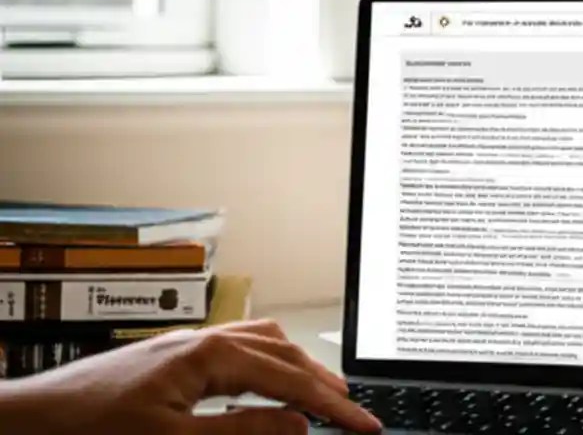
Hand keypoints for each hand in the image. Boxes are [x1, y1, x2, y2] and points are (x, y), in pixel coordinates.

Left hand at [0, 319, 379, 434]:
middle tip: (354, 413)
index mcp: (209, 356)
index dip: (333, 406)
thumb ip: (242, 433)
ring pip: (261, 343)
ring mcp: (184, 346)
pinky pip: (234, 348)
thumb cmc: (89, 431)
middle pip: (283, 353)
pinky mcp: (168, 359)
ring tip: (321, 392)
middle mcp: (201, 341)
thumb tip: (297, 426)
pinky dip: (265, 363)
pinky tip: (262, 384)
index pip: (290, 381)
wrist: (29, 422)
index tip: (365, 425)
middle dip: (324, 382)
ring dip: (296, 367)